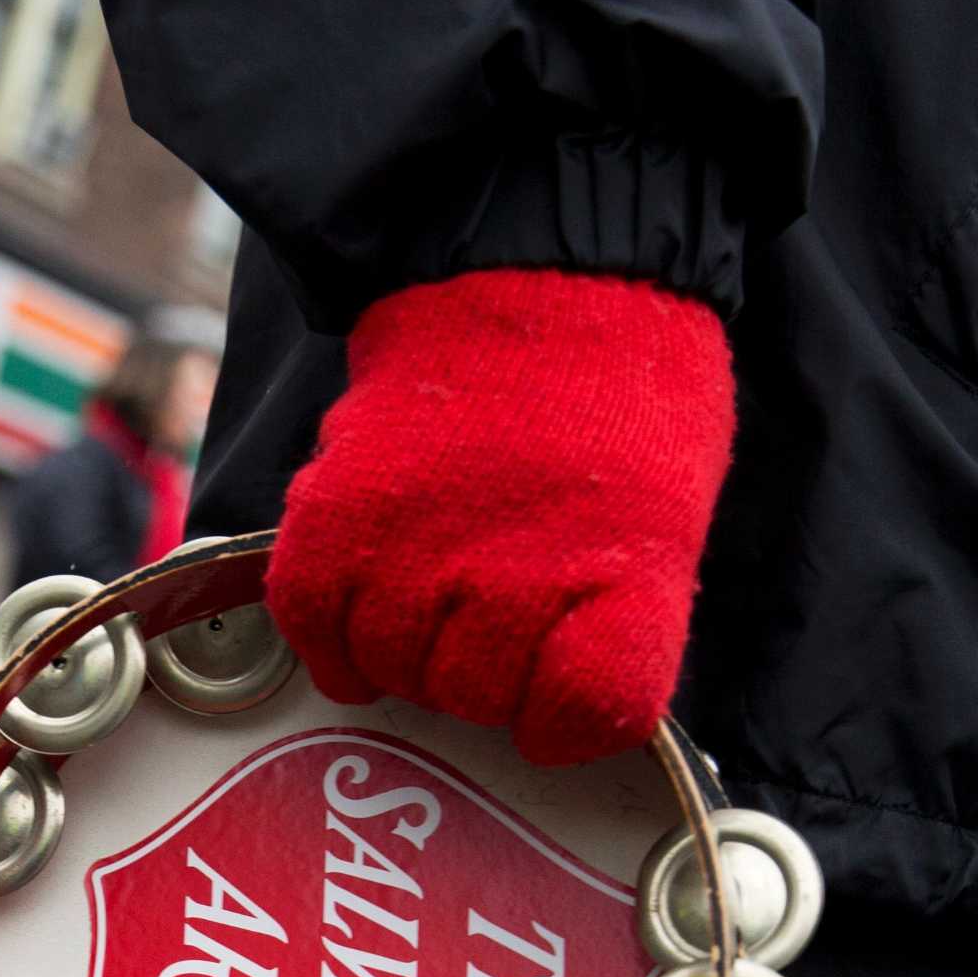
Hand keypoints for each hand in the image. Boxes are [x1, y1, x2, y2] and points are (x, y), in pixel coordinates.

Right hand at [267, 268, 736, 765]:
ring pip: (393, 669)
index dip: (565, 717)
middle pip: (476, 700)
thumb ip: (619, 613)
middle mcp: (523, 576)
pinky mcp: (343, 511)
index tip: (557, 695)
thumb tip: (560, 692)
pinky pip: (312, 618)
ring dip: (403, 655)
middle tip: (486, 621)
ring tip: (424, 603)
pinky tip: (353, 627)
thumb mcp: (665, 512)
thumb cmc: (622, 392)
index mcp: (627, 577)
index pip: (586, 716)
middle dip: (479, 678)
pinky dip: (326, 637)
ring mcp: (426, 546)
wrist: (549, 259)